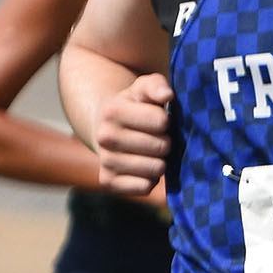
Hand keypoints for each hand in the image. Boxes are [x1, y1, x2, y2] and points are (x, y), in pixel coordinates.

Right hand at [95, 74, 172, 194]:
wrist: (107, 128)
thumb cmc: (135, 106)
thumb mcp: (144, 88)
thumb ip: (156, 85)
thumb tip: (167, 95)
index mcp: (113, 111)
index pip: (161, 121)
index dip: (167, 121)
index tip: (160, 119)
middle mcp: (104, 137)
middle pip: (161, 147)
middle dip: (167, 142)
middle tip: (159, 137)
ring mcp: (105, 160)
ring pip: (155, 169)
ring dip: (161, 162)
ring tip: (152, 152)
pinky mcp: (108, 182)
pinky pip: (144, 187)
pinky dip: (151, 180)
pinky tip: (145, 168)